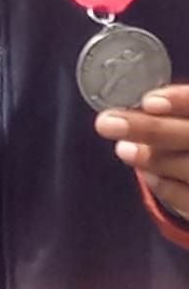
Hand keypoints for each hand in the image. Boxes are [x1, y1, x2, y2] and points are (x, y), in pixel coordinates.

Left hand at [96, 84, 188, 218]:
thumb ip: (171, 112)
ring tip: (123, 149)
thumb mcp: (186, 120)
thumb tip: (127, 107)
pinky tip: (147, 174)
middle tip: (107, 123)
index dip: (182, 101)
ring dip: (152, 158)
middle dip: (153, 130)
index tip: (149, 102)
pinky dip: (165, 186)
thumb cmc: (188, 139)